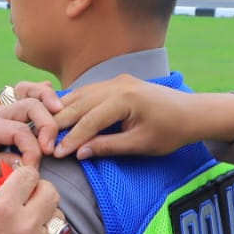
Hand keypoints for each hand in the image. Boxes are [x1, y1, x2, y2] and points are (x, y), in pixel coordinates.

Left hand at [0, 100, 53, 191]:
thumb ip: (0, 167)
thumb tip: (26, 164)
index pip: (19, 132)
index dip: (33, 151)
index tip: (32, 169)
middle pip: (30, 106)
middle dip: (47, 125)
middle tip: (52, 149)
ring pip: (30, 95)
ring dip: (49, 104)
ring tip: (62, 116)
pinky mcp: (3, 115)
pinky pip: (25, 97)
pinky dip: (41, 97)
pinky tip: (54, 105)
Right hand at [0, 162, 58, 233]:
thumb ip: (3, 197)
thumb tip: (21, 186)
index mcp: (4, 208)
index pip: (30, 175)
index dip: (25, 176)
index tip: (22, 181)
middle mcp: (24, 226)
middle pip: (51, 193)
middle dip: (41, 191)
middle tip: (31, 198)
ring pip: (53, 219)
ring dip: (41, 217)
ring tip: (24, 225)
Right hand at [51, 75, 233, 159]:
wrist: (192, 113)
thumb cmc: (170, 131)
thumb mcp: (140, 144)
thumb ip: (108, 146)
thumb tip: (79, 153)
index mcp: (125, 98)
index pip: (89, 120)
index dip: (71, 138)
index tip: (56, 153)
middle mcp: (117, 84)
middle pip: (79, 104)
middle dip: (59, 123)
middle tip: (42, 141)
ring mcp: (116, 80)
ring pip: (80, 95)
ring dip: (63, 112)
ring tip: (47, 129)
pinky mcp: (117, 82)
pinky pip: (88, 92)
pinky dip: (73, 103)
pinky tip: (62, 114)